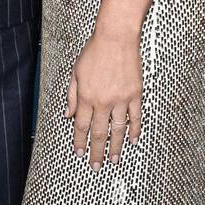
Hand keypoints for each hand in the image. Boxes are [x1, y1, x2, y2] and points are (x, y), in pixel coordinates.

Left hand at [66, 28, 142, 168]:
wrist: (116, 38)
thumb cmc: (94, 52)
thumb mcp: (76, 72)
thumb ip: (72, 95)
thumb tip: (69, 115)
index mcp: (86, 96)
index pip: (81, 125)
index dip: (79, 141)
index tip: (78, 153)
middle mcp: (103, 101)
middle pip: (98, 132)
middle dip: (96, 151)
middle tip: (95, 166)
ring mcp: (120, 99)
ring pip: (118, 129)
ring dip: (116, 147)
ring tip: (114, 160)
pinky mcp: (135, 95)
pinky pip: (135, 117)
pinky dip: (134, 130)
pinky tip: (133, 141)